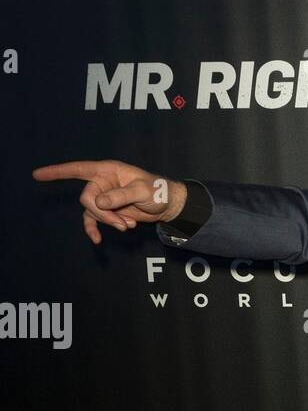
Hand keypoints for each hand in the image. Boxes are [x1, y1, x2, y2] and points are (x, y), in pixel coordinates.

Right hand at [31, 159, 187, 244]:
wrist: (168, 205)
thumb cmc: (158, 191)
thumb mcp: (142, 191)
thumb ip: (120, 196)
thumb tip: (98, 203)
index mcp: (107, 171)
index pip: (77, 169)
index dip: (57, 172)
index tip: (37, 175)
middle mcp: (102, 182)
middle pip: (87, 199)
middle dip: (103, 214)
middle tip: (122, 223)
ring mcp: (104, 198)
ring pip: (92, 212)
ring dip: (107, 223)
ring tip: (126, 227)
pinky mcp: (108, 211)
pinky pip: (94, 221)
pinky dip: (97, 229)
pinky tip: (98, 240)